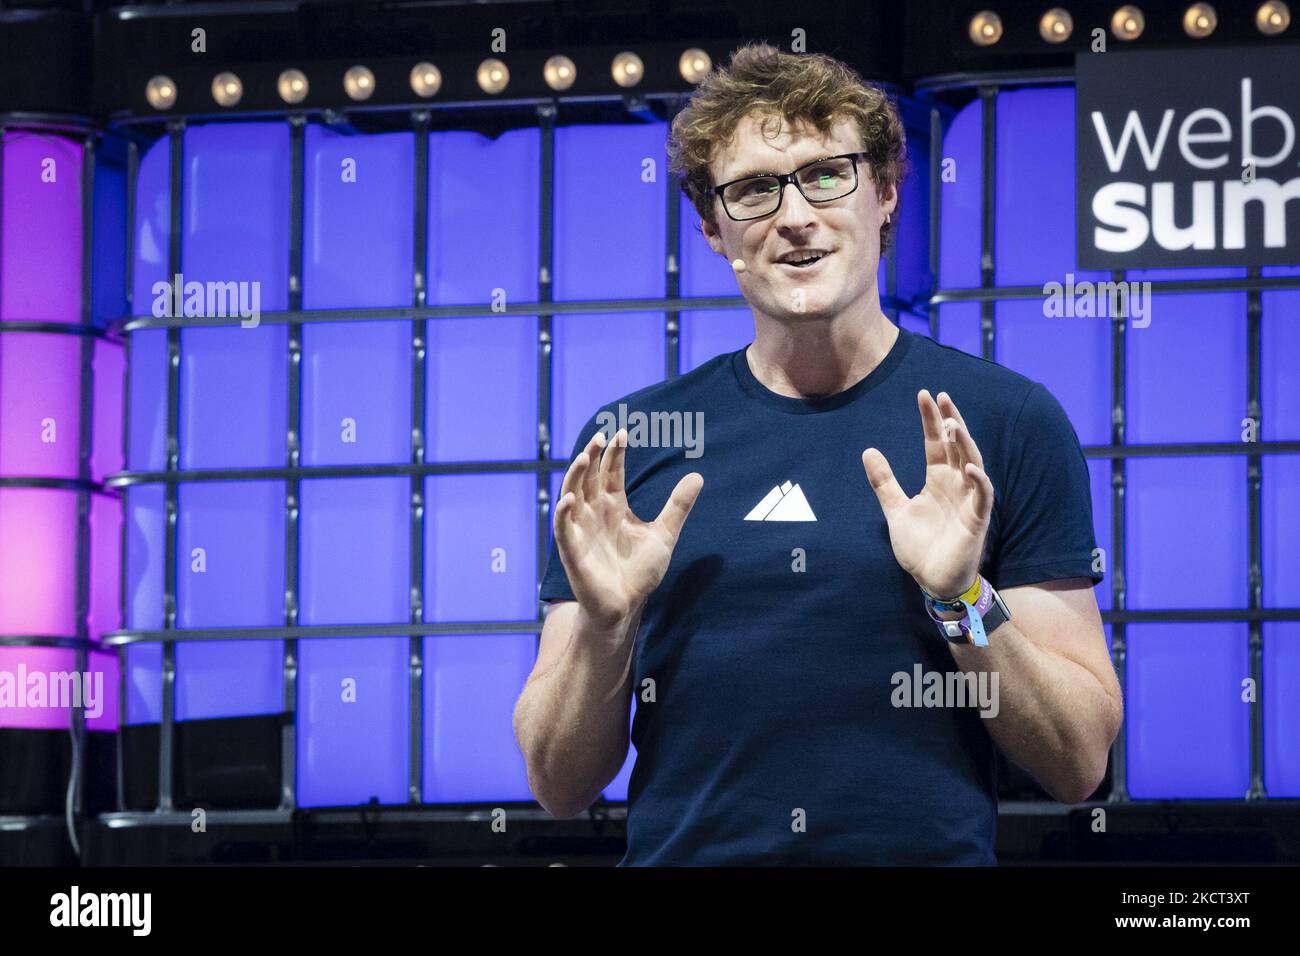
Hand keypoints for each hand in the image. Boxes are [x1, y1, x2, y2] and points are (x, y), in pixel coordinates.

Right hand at [554, 428, 703, 628]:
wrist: (627, 606)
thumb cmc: (640, 572)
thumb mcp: (664, 534)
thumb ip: (678, 506)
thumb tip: (698, 475)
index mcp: (614, 506)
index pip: (611, 472)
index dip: (615, 453)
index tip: (623, 432)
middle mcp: (594, 513)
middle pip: (589, 477)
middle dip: (593, 456)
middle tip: (601, 436)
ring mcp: (581, 530)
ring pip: (571, 495)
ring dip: (576, 475)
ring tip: (585, 457)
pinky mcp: (572, 551)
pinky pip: (562, 528)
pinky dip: (562, 513)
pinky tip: (569, 499)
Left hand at [862, 389, 993, 600]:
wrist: (932, 581)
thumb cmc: (920, 547)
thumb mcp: (895, 509)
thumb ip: (884, 482)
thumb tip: (868, 450)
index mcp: (938, 479)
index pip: (936, 443)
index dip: (931, 420)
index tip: (925, 395)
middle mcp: (956, 485)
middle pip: (957, 446)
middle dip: (951, 422)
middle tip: (942, 398)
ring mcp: (969, 501)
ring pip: (973, 464)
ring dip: (964, 444)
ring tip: (952, 424)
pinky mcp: (977, 520)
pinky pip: (983, 496)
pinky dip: (979, 481)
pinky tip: (969, 467)